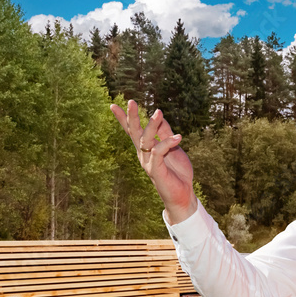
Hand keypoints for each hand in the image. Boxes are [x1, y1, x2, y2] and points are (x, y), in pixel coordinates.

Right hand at [111, 100, 197, 223]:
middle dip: (131, 117)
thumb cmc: (177, 172)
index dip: (123, 119)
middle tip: (131, 102)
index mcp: (146, 148)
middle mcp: (144, 154)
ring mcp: (148, 162)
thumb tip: (159, 116)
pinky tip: (178, 138)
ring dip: (152, 125)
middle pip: (134, 133)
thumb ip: (165, 132)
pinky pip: (158, 152)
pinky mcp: (155, 171)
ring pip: (146, 140)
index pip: (132, 131)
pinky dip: (167, 142)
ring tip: (159, 112)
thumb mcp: (173, 147)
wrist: (183, 194)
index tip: (113, 106)